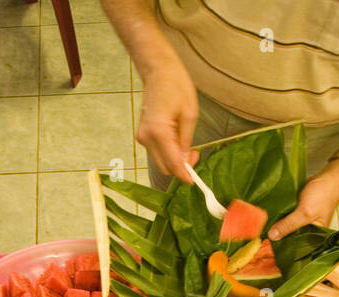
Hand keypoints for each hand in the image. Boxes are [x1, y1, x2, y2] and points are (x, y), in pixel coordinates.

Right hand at [137, 61, 199, 182]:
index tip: (194, 181)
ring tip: (187, 145)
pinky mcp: (143, 135)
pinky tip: (177, 141)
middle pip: (164, 167)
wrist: (159, 72)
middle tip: (195, 155)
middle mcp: (147, 137)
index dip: (184, 175)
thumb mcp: (190, 115)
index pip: (172, 163)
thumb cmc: (176, 87)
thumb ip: (187, 141)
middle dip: (180, 168)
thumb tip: (186, 161)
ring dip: (174, 160)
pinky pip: (157, 152)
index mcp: (158, 132)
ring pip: (160, 162)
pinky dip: (168, 153)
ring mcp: (142, 137)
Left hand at [268, 161, 338, 240]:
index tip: (267, 248)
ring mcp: (301, 222)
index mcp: (314, 237)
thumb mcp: (305, 212)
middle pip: (289, 238)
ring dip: (276, 227)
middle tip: (261, 238)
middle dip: (277, 237)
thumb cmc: (323, 195)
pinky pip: (285, 218)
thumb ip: (289, 225)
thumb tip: (272, 236)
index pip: (295, 248)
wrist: (329, 176)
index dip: (282, 248)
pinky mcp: (296, 212)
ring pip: (285, 228)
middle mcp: (307, 232)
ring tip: (261, 230)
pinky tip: (267, 219)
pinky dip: (278, 217)